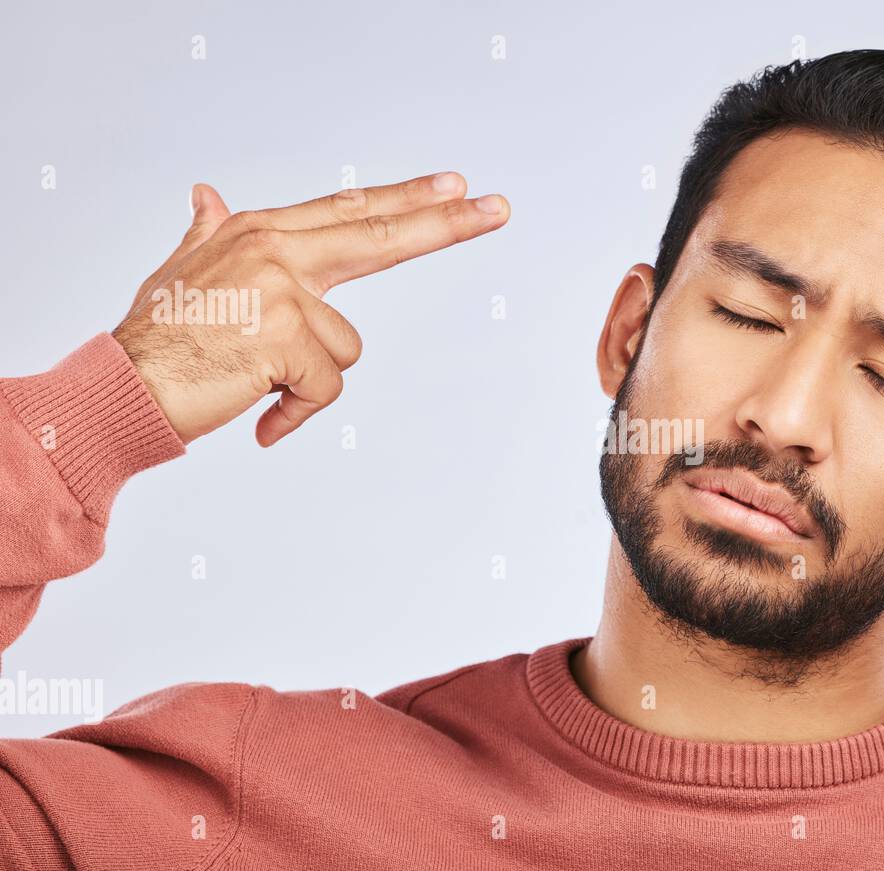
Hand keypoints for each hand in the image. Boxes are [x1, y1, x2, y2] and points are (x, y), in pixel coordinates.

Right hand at [112, 173, 508, 445]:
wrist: (125, 384)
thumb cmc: (159, 335)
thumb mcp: (184, 271)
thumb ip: (209, 232)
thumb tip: (206, 193)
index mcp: (259, 233)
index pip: (348, 209)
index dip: (405, 198)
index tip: (453, 185)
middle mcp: (275, 250)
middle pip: (378, 235)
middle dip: (444, 222)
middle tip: (499, 207)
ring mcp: (282, 290)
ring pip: (346, 347)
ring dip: (309, 378)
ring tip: (255, 379)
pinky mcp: (286, 337)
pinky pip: (327, 388)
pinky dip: (295, 412)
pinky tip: (259, 410)